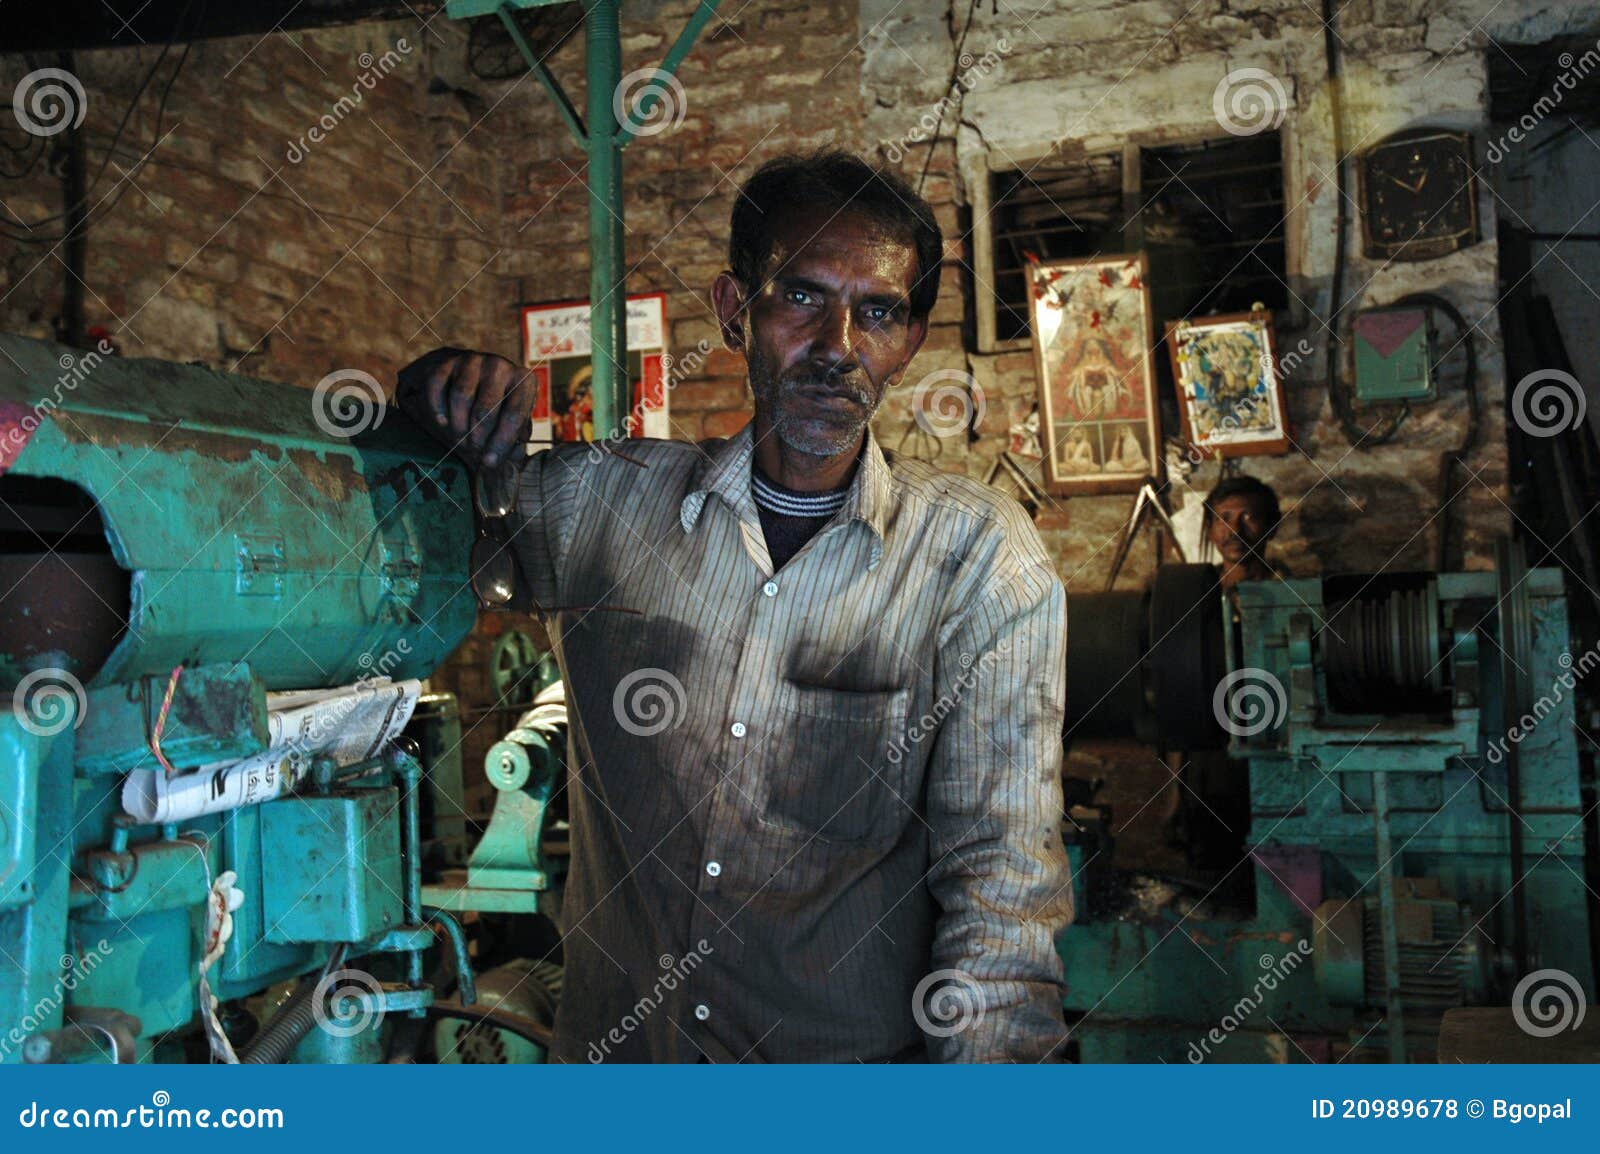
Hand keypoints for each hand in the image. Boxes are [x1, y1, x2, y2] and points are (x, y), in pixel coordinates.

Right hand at [396, 347, 535, 469]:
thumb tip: (513, 455)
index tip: (490, 462)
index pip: (514, 415)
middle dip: (477, 437)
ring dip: (458, 426)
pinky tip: (443, 423)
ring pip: (461, 398)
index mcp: (524, 380)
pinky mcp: (448, 361)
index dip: (501, 443)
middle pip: (485, 409)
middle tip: (473, 451)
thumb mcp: (514, 420)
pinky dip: (438, 409)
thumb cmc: (499, 406)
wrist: (474, 378)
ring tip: (461, 439)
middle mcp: (500, 366)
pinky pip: (437, 387)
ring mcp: (473, 360)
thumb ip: (516, 439)